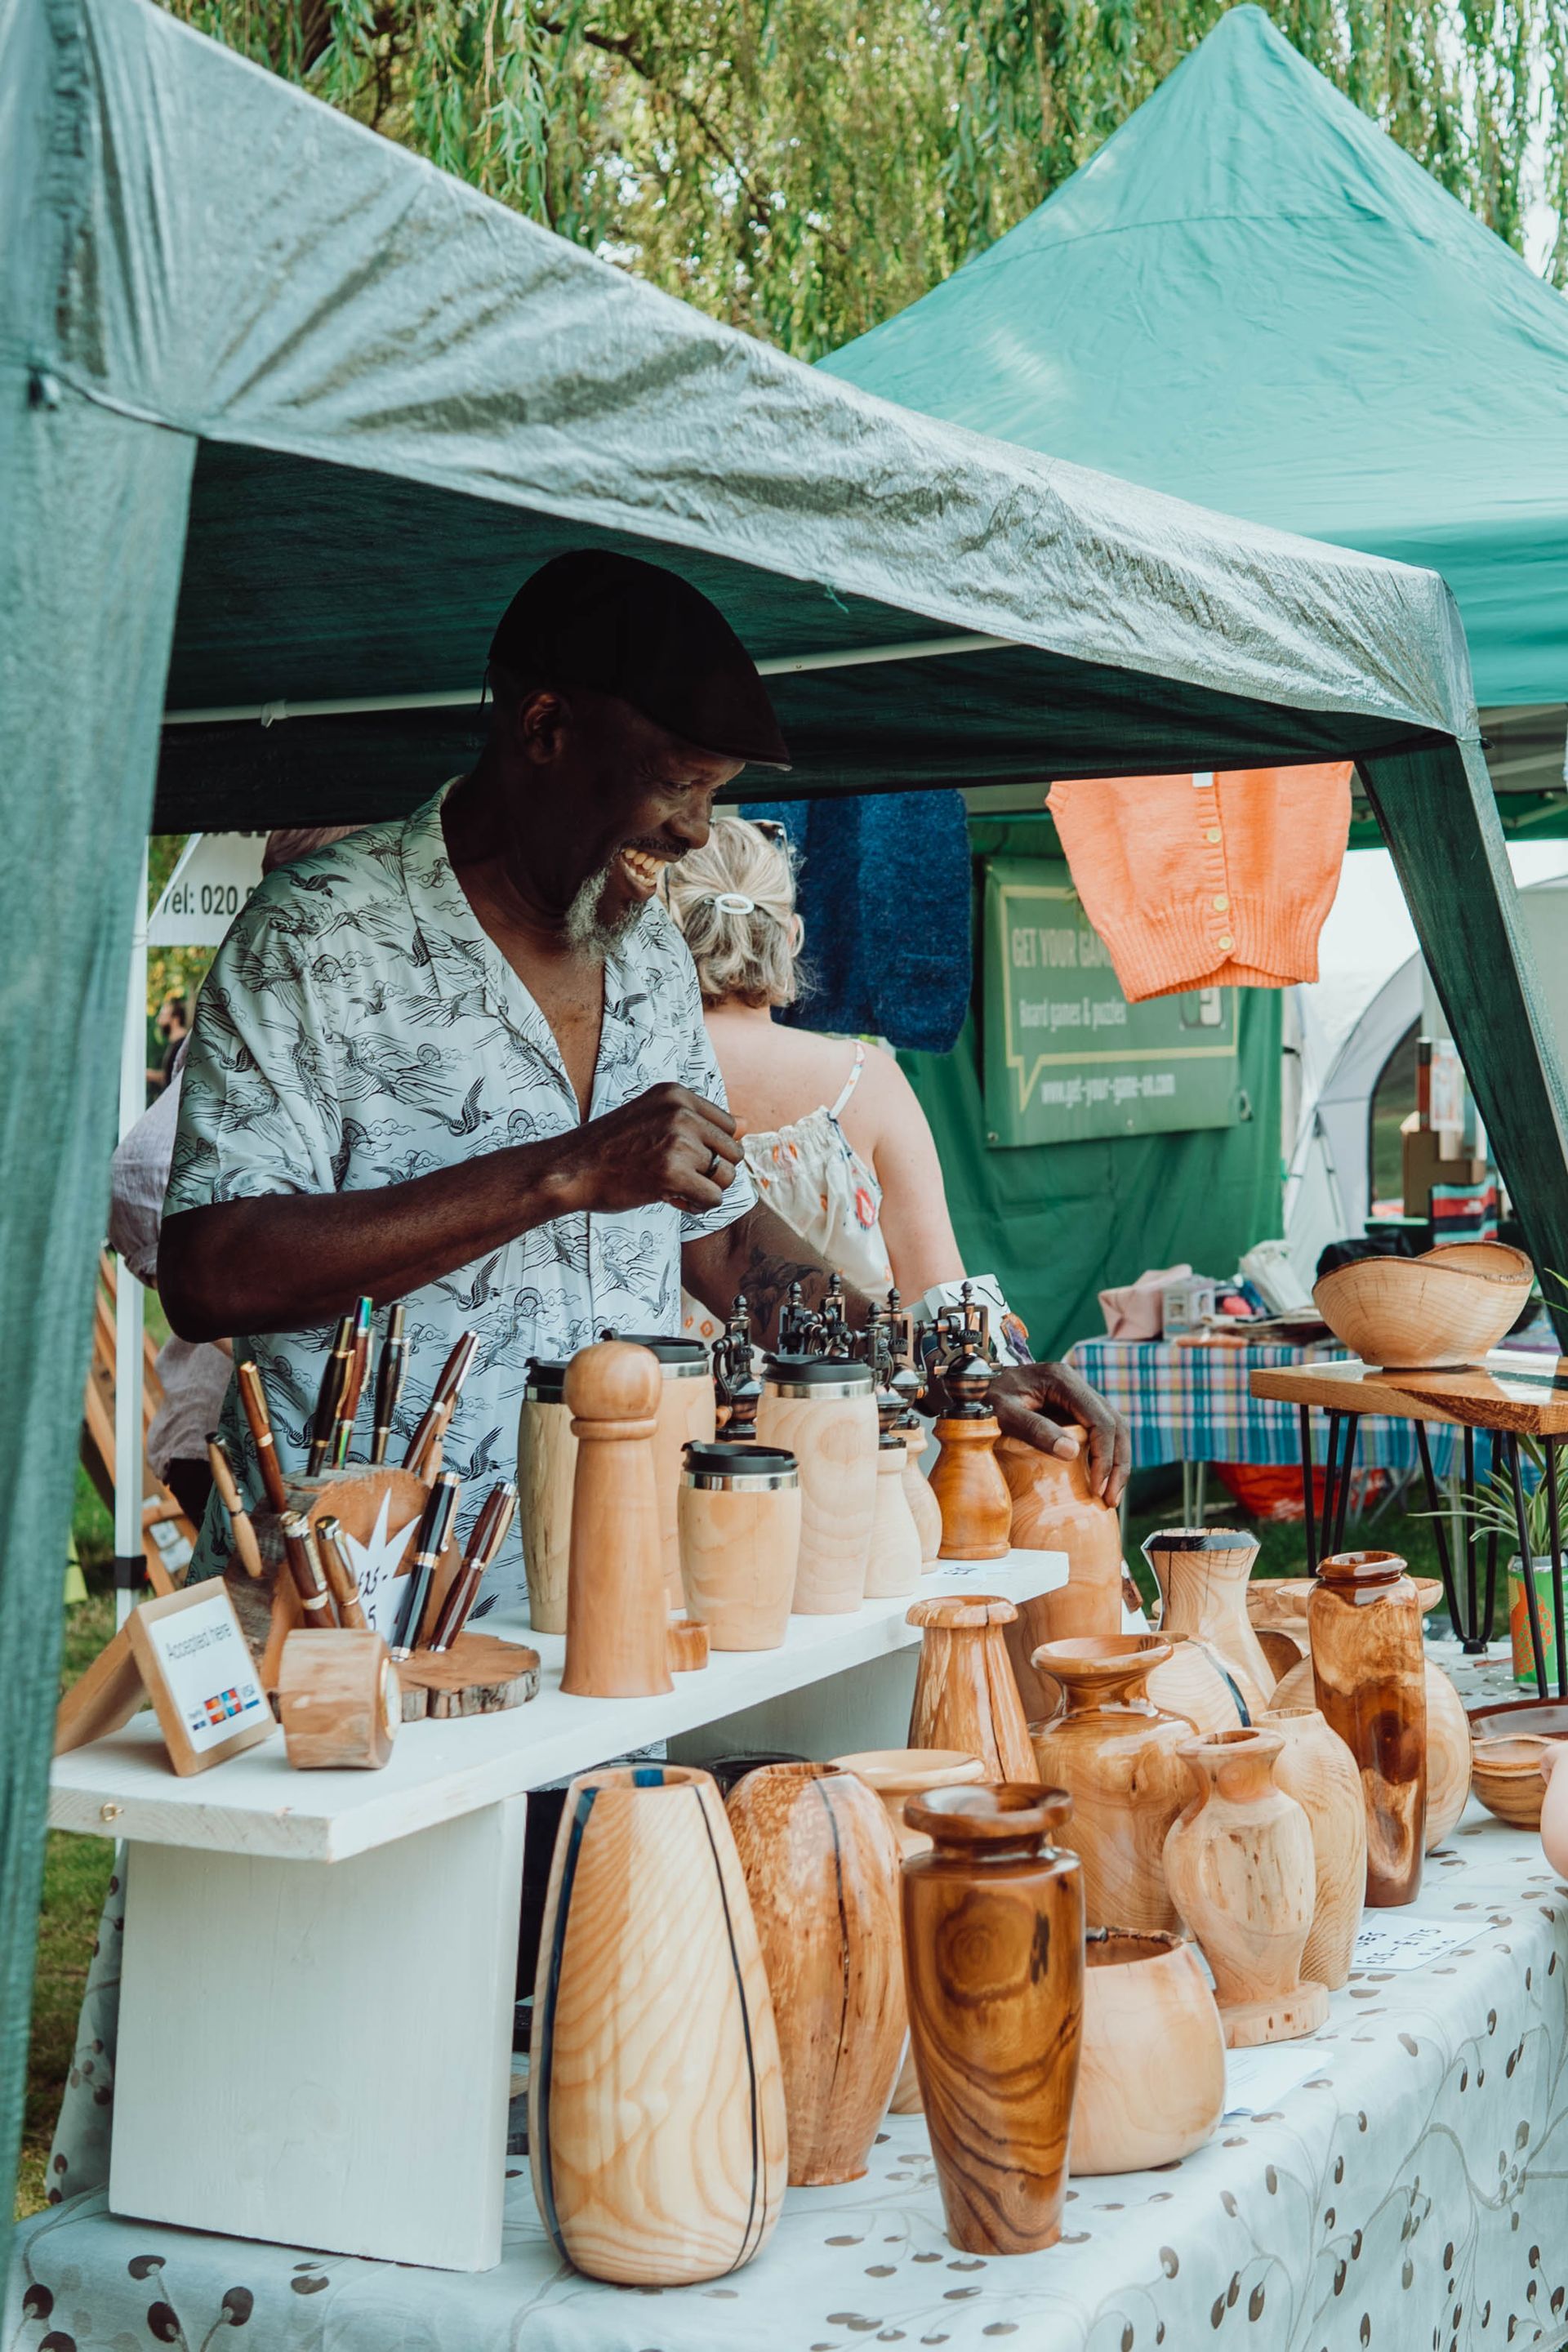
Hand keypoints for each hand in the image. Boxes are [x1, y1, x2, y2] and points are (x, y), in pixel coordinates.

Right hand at [561, 1083, 743, 1215]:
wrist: (570, 1169)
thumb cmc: (610, 1148)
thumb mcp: (654, 1118)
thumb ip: (700, 1120)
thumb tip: (747, 1123)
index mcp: (676, 1094)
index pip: (728, 1125)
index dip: (710, 1150)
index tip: (681, 1158)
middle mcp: (680, 1113)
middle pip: (732, 1151)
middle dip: (712, 1171)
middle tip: (679, 1178)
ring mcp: (677, 1142)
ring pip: (726, 1176)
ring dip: (705, 1190)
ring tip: (675, 1188)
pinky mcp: (672, 1173)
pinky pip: (713, 1198)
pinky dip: (697, 1206)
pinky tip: (673, 1199)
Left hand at [986, 1360, 1130, 1506]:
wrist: (970, 1387)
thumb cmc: (982, 1399)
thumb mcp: (1002, 1414)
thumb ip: (1034, 1429)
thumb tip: (1071, 1452)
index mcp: (1063, 1380)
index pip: (1100, 1419)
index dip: (1104, 1455)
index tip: (1098, 1487)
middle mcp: (1075, 1385)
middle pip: (1115, 1424)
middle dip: (1117, 1463)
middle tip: (1110, 1499)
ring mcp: (1076, 1396)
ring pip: (1113, 1429)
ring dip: (1115, 1463)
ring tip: (1109, 1497)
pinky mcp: (1072, 1410)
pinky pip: (1098, 1433)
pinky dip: (1104, 1457)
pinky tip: (1099, 1481)